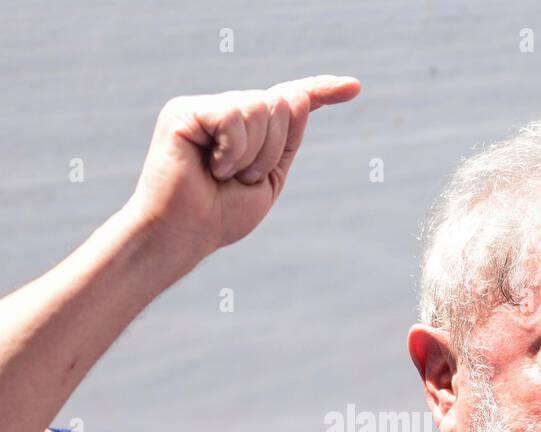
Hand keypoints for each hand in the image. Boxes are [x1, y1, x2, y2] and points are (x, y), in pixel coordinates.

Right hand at [124, 74, 361, 257]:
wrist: (184, 235)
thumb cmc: (220, 215)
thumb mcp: (268, 180)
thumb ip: (287, 141)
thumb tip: (296, 95)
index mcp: (248, 128)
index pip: (289, 102)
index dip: (323, 91)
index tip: (355, 88)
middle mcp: (227, 110)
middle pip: (281, 104)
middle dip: (272, 149)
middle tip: (241, 178)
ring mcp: (204, 107)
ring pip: (259, 108)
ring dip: (252, 154)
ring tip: (223, 175)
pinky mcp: (184, 111)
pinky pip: (232, 116)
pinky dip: (232, 150)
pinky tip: (210, 167)